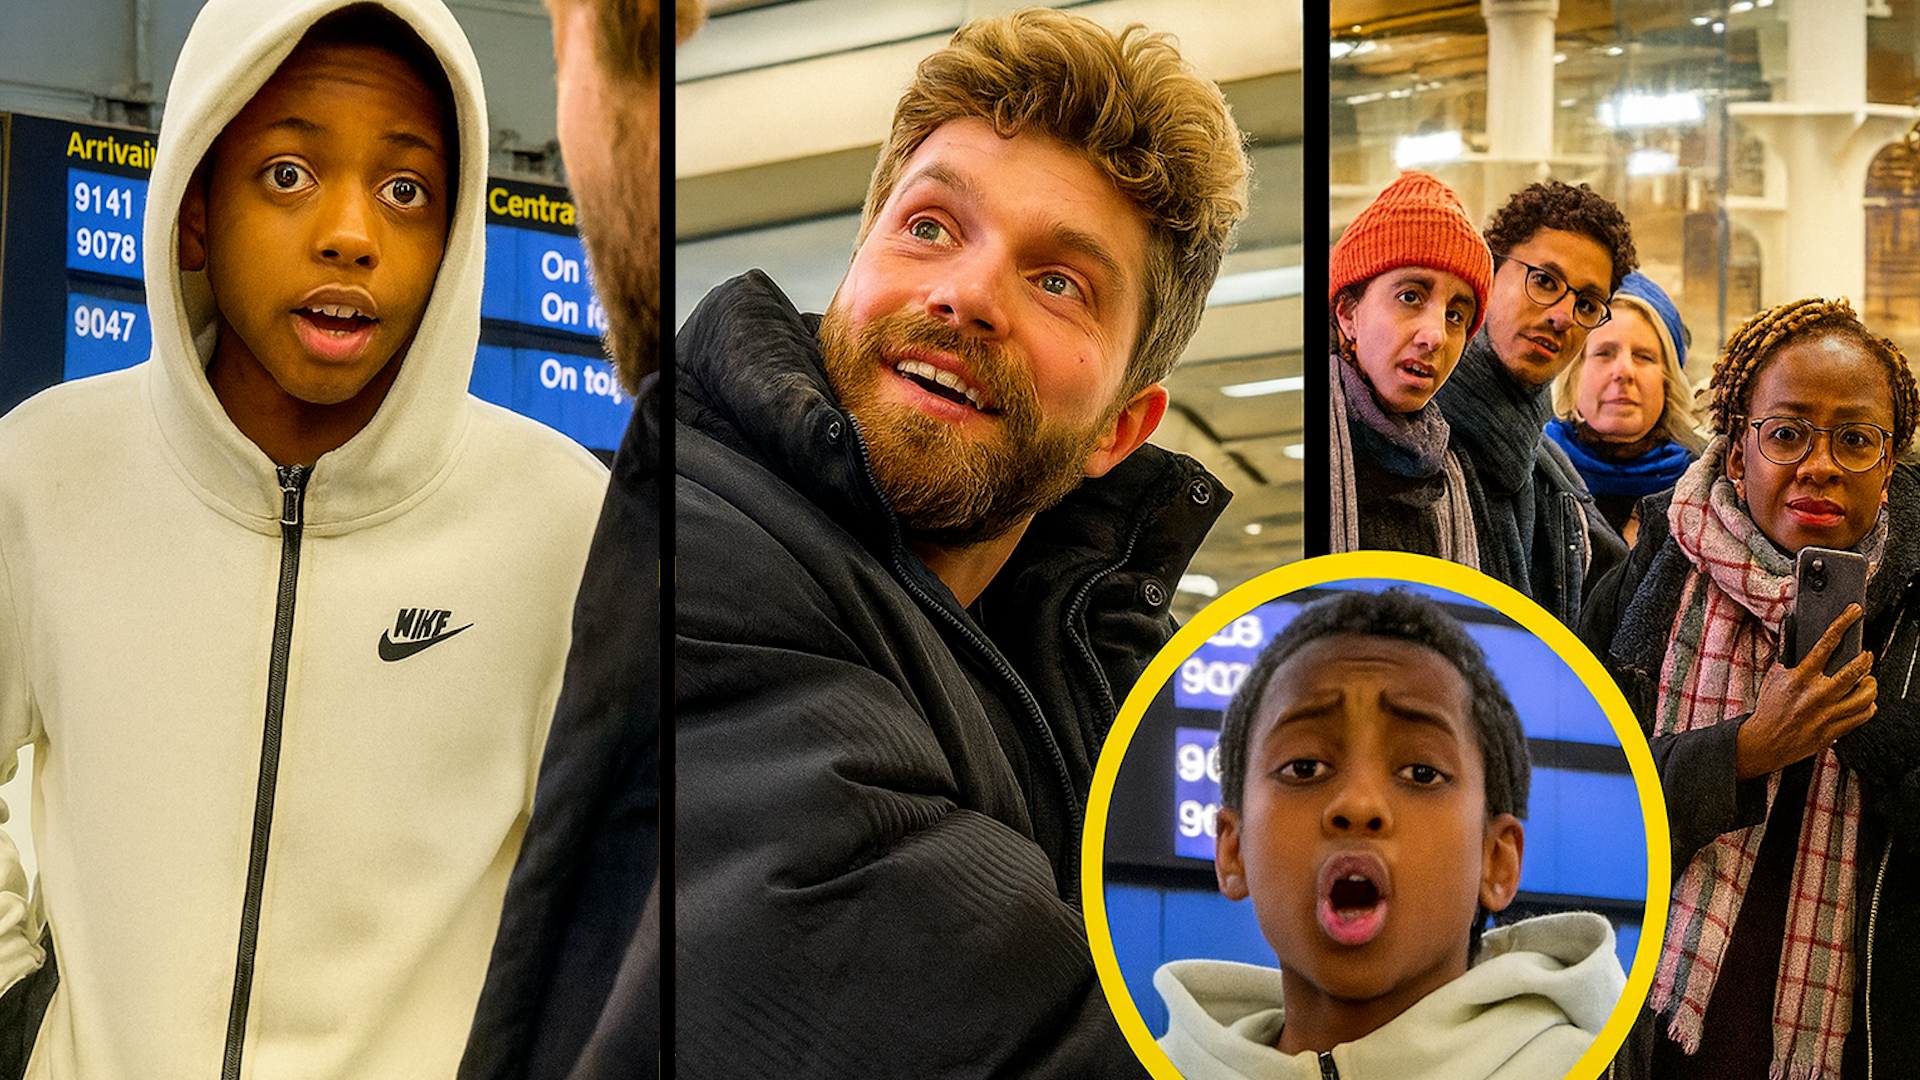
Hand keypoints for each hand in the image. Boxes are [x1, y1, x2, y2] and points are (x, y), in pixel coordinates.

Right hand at [1735, 604, 1875, 779]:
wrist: (1763, 742)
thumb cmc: (1768, 710)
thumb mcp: (1774, 679)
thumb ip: (1790, 662)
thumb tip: (1795, 644)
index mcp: (1801, 678)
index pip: (1827, 644)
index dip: (1843, 624)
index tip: (1854, 613)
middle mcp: (1817, 694)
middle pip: (1854, 671)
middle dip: (1865, 659)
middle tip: (1866, 656)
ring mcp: (1827, 713)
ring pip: (1865, 695)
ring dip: (1871, 684)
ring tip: (1869, 680)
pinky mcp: (1833, 730)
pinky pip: (1862, 716)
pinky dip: (1869, 706)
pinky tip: (1865, 702)